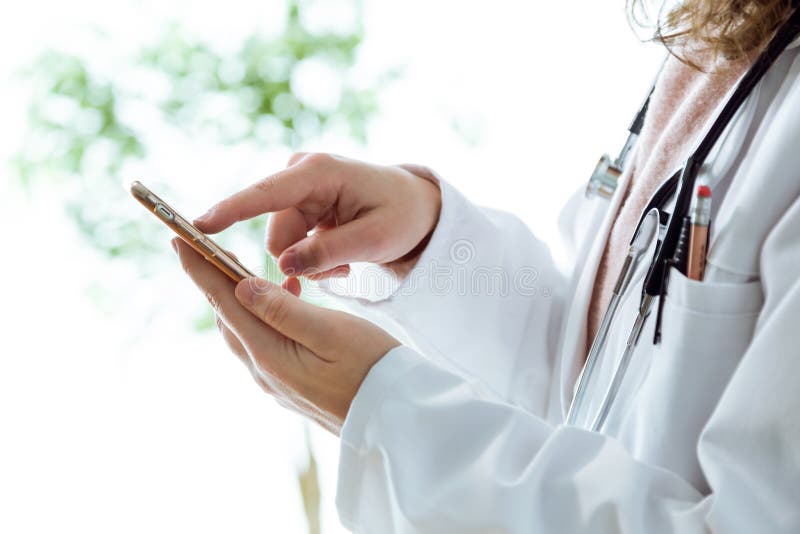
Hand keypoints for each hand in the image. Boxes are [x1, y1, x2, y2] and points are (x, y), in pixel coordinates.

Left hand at [172, 237, 399, 433]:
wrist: (398, 417)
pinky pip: (264, 344)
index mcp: (270, 355)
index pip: (224, 302)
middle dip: (214, 280)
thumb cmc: (373, 368)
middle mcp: (265, 372)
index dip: (200, 268)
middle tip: (207, 248)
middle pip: (228, 317)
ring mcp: (277, 382)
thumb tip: (242, 287)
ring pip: (244, 331)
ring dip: (240, 298)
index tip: (179, 239)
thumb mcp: (332, 332)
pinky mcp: (292, 385)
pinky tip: (288, 299)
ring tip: (245, 269)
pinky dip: (264, 316)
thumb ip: (284, 310)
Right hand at [194, 153, 441, 278]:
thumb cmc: (403, 217)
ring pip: (283, 243)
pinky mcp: (303, 204)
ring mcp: (301, 189)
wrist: (419, 208)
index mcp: (319, 172)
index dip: (231, 211)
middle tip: (337, 271)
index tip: (197, 225)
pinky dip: (313, 257)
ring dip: (309, 262)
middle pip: (276, 233)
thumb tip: (284, 266)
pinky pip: (292, 242)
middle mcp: (303, 174)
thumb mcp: (373, 239)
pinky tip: (340, 257)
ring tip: (344, 262)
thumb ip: (327, 253)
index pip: (266, 194)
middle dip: (299, 260)